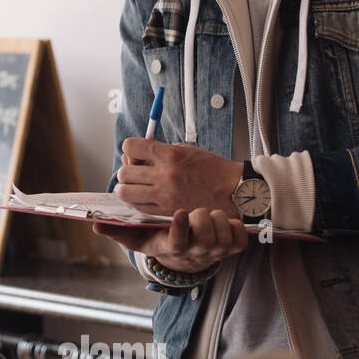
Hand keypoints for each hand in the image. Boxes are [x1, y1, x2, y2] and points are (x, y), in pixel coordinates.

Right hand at [94, 208, 248, 274]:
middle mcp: (196, 252)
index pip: (179, 240)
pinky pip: (240, 235)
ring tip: (209, 212)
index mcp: (174, 247)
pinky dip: (235, 225)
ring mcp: (217, 251)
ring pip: (223, 231)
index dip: (181, 228)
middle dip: (201, 218)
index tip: (181, 212)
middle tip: (196, 209)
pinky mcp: (234, 248)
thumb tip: (95, 225)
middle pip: (205, 235)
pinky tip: (225, 220)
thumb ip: (119, 231)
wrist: (189, 256)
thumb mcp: (140, 238)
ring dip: (217, 218)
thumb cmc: (162, 240)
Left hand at [115, 138, 242, 218]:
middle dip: (126, 172)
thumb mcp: (187, 150)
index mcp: (170, 155)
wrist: (233, 191)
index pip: (131, 147)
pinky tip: (144, 198)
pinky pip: (138, 207)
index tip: (135, 153)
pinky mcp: (166, 211)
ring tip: (135, 187)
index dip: (130, 148)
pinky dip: (136, 202)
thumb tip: (137, 154)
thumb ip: (161, 151)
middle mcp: (164, 175)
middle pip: (124, 173)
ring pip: (125, 192)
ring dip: (126, 189)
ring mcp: (164, 195)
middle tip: (134, 173)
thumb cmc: (213, 169)